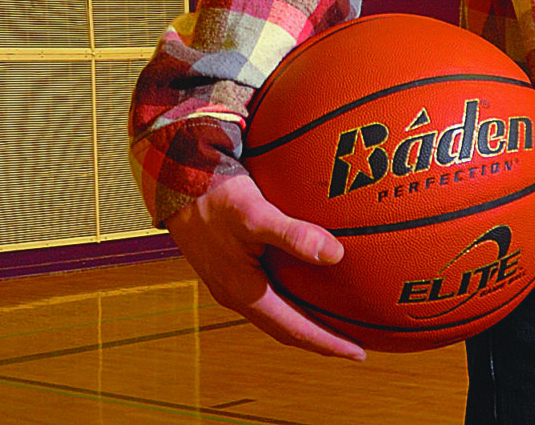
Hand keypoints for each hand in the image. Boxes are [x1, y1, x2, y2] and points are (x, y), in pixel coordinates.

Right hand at [164, 173, 364, 360]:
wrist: (174, 181)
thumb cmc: (215, 196)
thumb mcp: (256, 213)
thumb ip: (294, 234)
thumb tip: (337, 255)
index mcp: (243, 291)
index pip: (293, 329)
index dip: (327, 343)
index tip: (359, 353)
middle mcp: (235, 293)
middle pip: (284, 328)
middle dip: (319, 339)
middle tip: (353, 343)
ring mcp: (229, 280)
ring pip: (274, 312)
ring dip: (304, 320)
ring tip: (334, 318)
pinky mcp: (228, 265)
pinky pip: (267, 291)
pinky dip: (291, 296)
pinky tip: (305, 279)